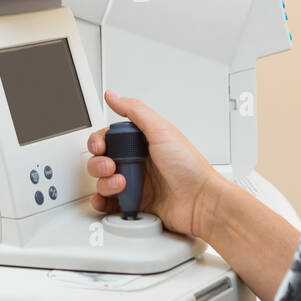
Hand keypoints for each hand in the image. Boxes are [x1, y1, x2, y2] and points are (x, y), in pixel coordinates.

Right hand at [86, 89, 216, 237]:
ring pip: (103, 182)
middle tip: (111, 166)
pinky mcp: (135, 204)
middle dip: (99, 164)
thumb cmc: (189, 166)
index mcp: (142, 143)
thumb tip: (113, 96)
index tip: (101, 146)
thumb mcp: (161, 130)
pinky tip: (107, 199)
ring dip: (104, 183)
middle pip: (101, 160)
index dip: (99, 142)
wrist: (201, 201)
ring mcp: (136, 184)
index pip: (109, 139)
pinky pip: (109, 204)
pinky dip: (102, 202)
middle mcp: (138, 163)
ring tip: (121, 184)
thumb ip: (135, 111)